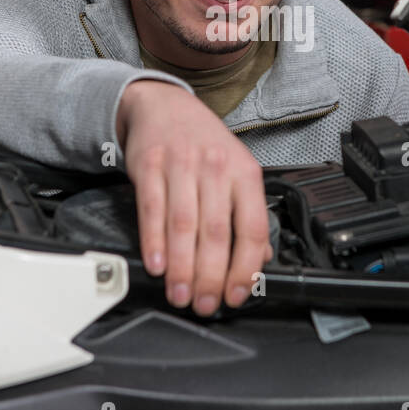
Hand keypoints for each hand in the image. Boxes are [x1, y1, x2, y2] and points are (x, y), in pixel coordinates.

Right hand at [117, 80, 270, 315]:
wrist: (164, 106)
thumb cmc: (204, 144)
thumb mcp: (237, 170)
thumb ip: (247, 214)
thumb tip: (258, 259)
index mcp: (244, 172)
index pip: (251, 227)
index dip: (244, 267)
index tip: (236, 293)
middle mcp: (215, 167)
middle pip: (216, 232)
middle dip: (211, 277)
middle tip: (205, 304)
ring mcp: (181, 165)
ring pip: (184, 226)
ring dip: (181, 268)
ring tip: (180, 294)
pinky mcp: (150, 166)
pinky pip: (152, 210)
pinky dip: (154, 242)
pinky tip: (158, 265)